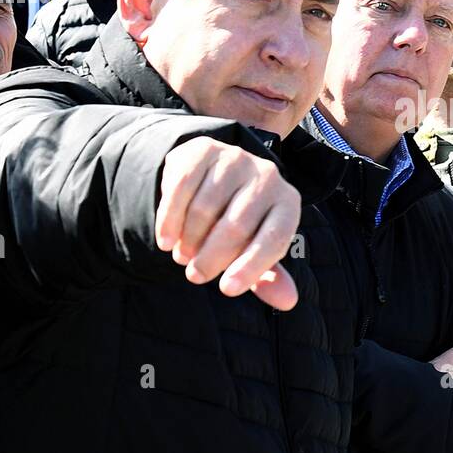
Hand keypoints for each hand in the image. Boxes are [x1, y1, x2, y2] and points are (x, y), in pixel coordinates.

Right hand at [155, 137, 301, 309]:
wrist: (214, 177)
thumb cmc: (240, 223)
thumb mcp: (255, 248)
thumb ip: (268, 276)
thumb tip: (287, 301)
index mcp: (287, 204)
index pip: (274, 239)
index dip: (251, 267)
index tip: (226, 290)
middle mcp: (268, 176)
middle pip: (236, 226)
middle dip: (211, 258)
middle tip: (195, 276)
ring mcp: (236, 159)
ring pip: (205, 208)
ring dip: (189, 239)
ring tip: (182, 256)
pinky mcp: (204, 150)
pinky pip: (181, 188)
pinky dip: (169, 219)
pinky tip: (164, 239)